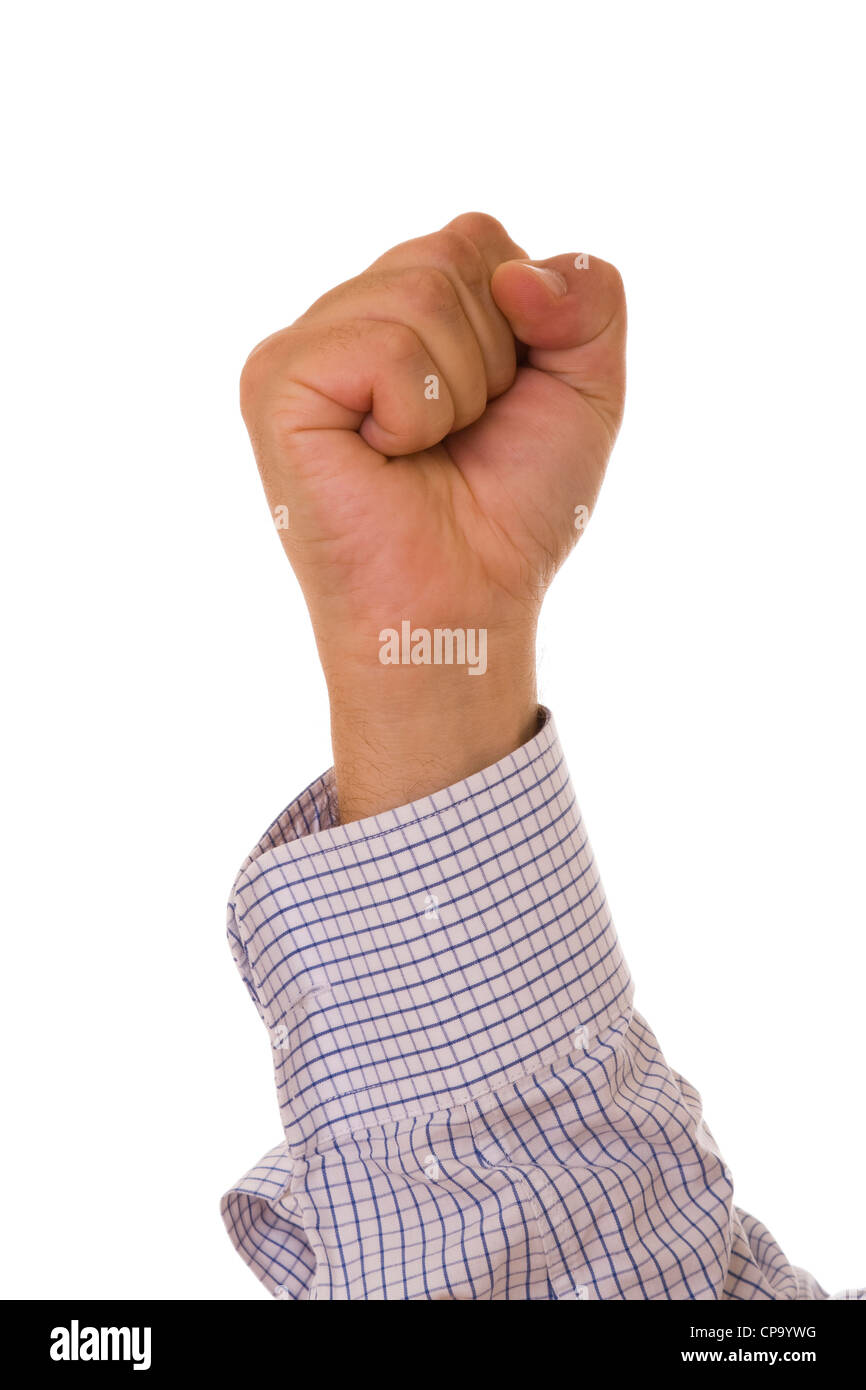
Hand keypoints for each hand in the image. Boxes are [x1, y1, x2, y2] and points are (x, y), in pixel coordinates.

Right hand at [239, 212, 626, 819]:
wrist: (466, 601)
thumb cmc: (508, 509)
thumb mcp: (585, 389)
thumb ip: (591, 298)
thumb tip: (517, 274)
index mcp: (397, 309)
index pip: (476, 235)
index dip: (520, 320)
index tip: (497, 404)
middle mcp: (342, 318)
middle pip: (451, 251)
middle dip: (492, 357)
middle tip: (457, 437)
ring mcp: (302, 349)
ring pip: (423, 294)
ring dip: (458, 391)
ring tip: (422, 452)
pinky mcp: (276, 385)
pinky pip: (383, 346)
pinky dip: (417, 414)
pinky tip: (386, 457)